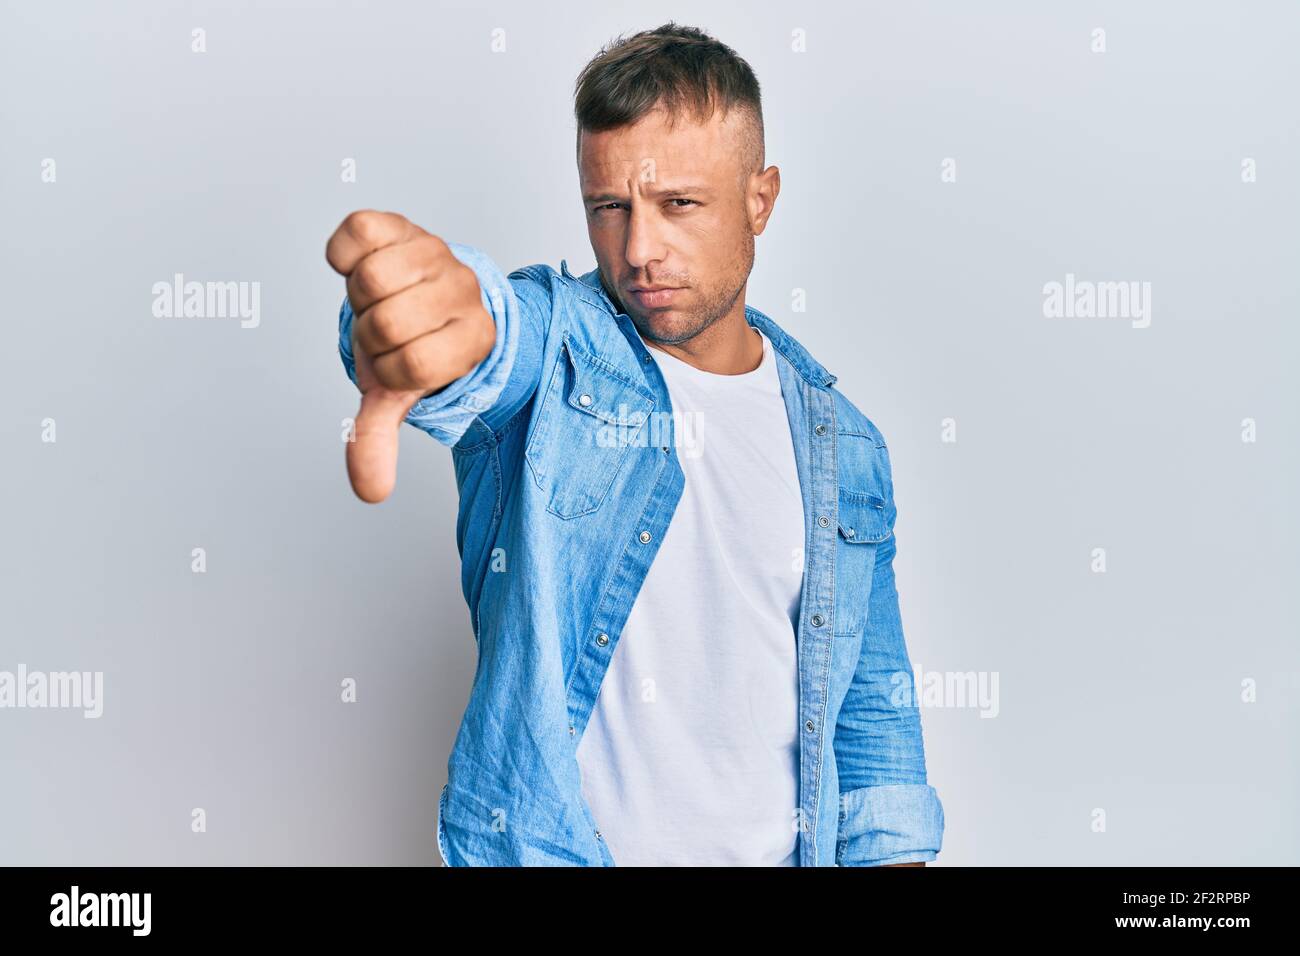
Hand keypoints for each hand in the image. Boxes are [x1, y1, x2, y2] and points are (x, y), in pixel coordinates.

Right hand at [326, 210, 494, 502]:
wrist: (420, 291)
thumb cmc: (412, 342)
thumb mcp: (398, 391)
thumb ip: (379, 437)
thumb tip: (369, 491)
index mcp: (474, 337)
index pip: (415, 366)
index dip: (391, 370)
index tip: (400, 360)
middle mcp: (464, 290)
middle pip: (387, 322)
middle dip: (372, 335)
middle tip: (387, 329)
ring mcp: (435, 251)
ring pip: (372, 279)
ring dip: (360, 297)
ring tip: (379, 299)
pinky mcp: (402, 224)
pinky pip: (355, 234)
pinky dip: (342, 253)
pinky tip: (359, 264)